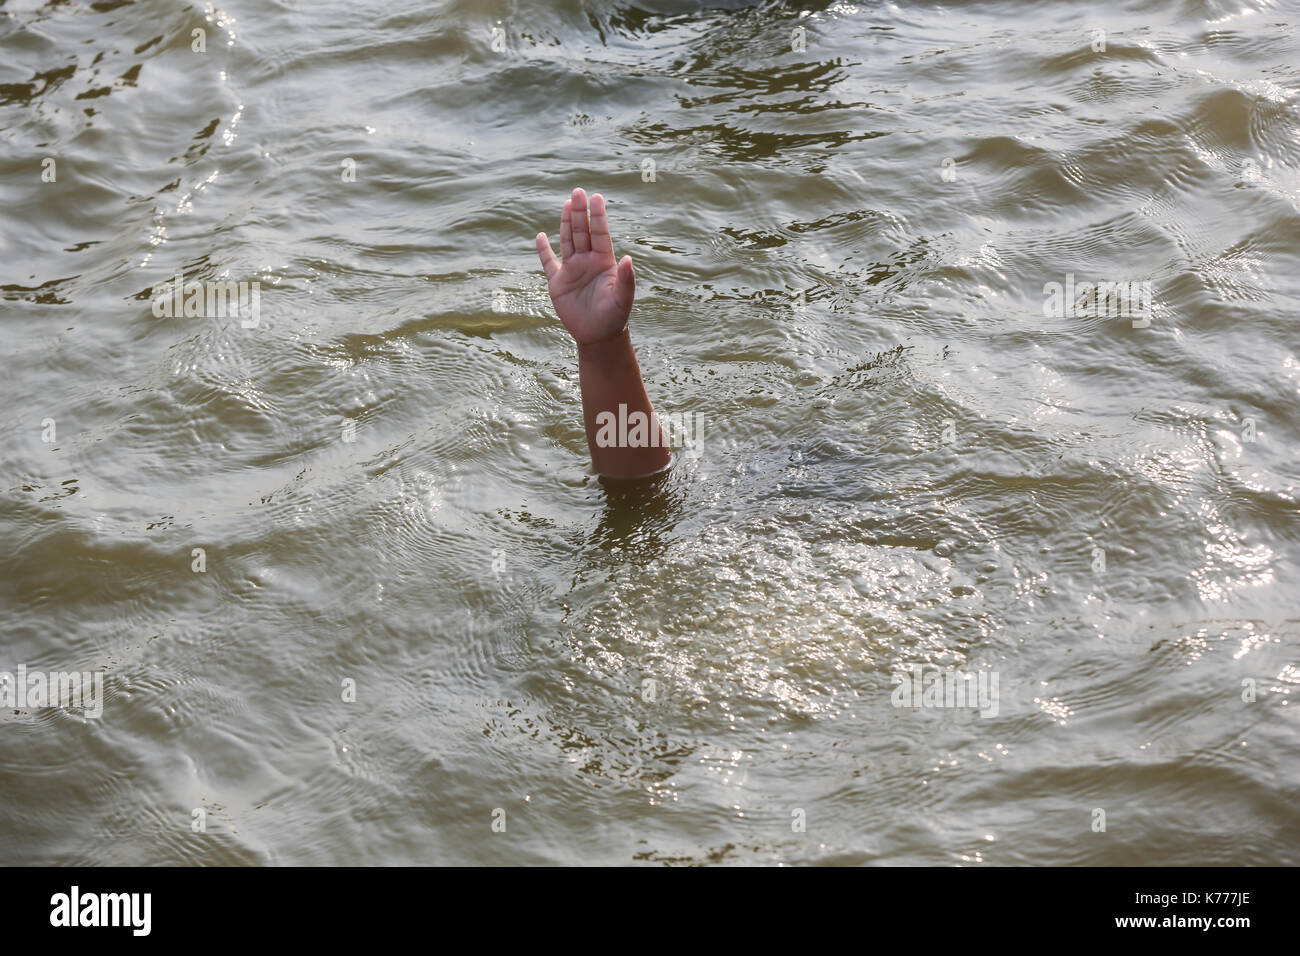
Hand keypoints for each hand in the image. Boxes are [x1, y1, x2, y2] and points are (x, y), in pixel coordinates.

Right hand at [535, 187, 635, 345]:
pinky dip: (543, 251)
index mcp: (604, 262)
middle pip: (582, 232)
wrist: (598, 336)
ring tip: (568, 204)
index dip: (598, 216)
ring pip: (568, 241)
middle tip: (578, 192)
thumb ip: (627, 279)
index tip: (596, 197)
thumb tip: (630, 259)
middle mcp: (588, 262)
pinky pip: (548, 263)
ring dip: (567, 223)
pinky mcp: (558, 282)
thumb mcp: (623, 299)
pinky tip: (540, 236)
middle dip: (580, 213)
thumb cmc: (615, 317)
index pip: (600, 234)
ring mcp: (572, 270)